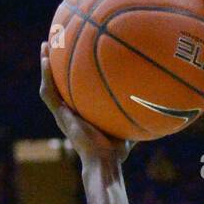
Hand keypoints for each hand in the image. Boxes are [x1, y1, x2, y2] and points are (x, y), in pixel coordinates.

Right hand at [39, 42, 133, 168]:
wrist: (104, 161)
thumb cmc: (118, 149)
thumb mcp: (129, 122)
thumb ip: (136, 109)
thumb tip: (157, 95)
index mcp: (81, 111)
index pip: (74, 87)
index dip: (73, 72)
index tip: (75, 53)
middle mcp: (70, 110)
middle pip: (60, 81)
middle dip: (57, 62)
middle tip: (57, 41)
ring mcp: (63, 113)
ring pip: (49, 84)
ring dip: (46, 65)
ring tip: (46, 45)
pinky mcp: (60, 116)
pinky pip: (49, 93)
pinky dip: (47, 76)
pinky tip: (47, 60)